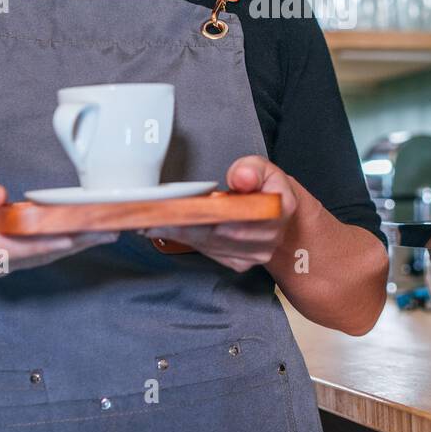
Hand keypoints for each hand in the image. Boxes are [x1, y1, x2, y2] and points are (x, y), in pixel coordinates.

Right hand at [0, 161, 118, 276]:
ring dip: (71, 246)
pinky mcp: (0, 260)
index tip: (70, 235)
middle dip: (69, 243)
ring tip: (105, 231)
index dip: (39, 243)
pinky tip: (84, 236)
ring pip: (36, 258)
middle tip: (105, 229)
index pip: (5, 245)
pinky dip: (60, 246)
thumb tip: (1, 200)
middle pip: (29, 255)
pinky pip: (34, 256)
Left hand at [143, 156, 307, 272]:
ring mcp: (253, 255)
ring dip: (177, 233)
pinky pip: (207, 252)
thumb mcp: (265, 168)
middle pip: (217, 233)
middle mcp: (267, 238)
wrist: (280, 217)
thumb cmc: (267, 189)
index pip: (238, 214)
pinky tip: (165, 229)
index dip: (206, 212)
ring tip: (150, 220)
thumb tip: (241, 178)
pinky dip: (184, 240)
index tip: (179, 207)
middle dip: (182, 223)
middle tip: (152, 214)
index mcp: (278, 210)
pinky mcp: (238, 263)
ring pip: (208, 244)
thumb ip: (252, 169)